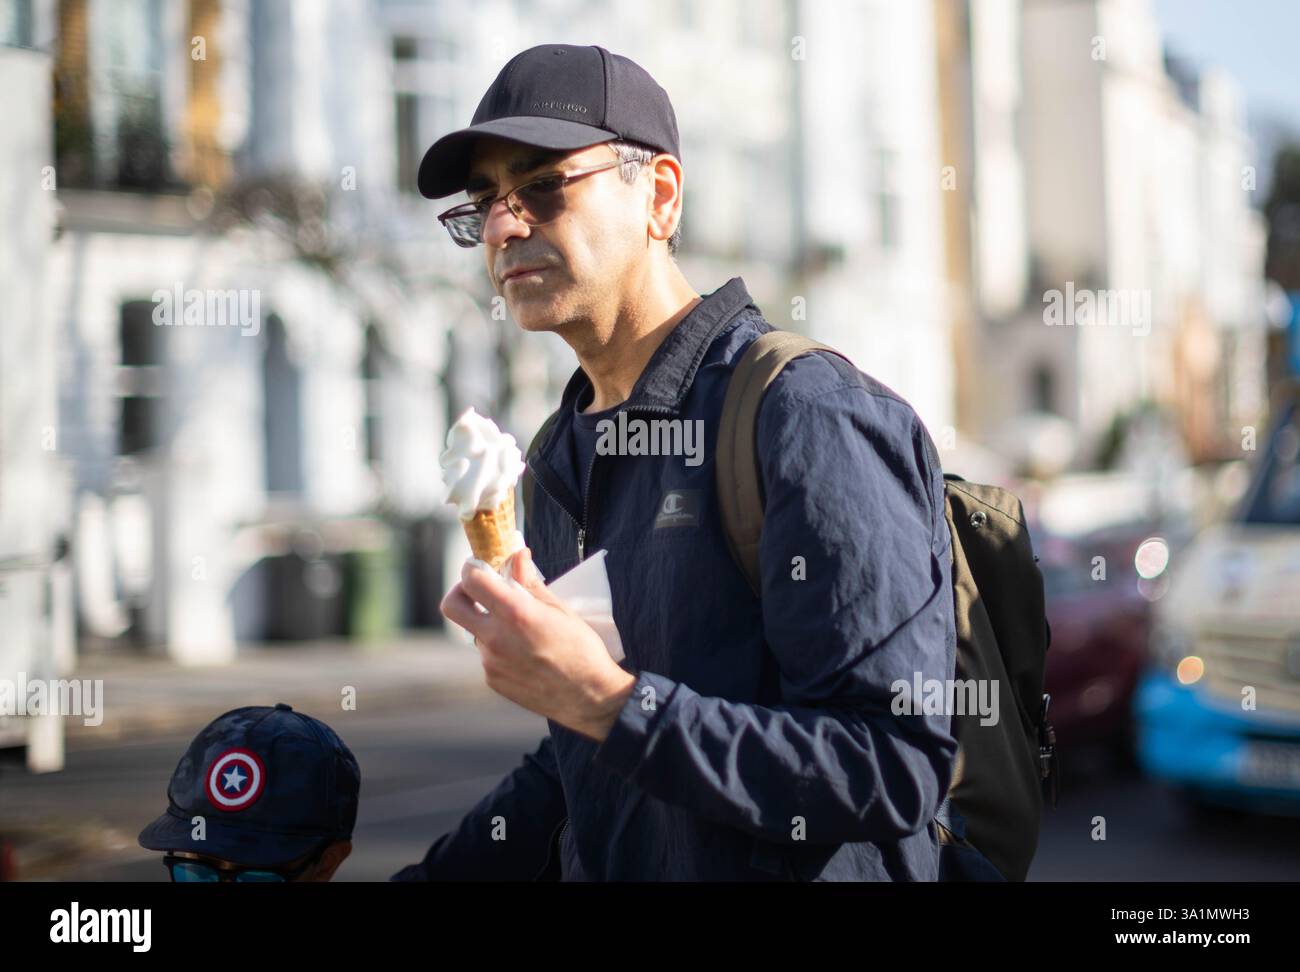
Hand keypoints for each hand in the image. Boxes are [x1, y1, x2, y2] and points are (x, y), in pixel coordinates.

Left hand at [440, 548, 635, 741]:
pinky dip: (500, 648)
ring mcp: (491, 662)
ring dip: (490, 624)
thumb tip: (517, 556)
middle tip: (478, 591)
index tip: (479, 566)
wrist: (589, 697)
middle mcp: (496, 638)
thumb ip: (530, 582)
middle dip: (460, 592)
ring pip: (476, 632)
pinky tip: (526, 654)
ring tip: (523, 632)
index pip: (472, 580)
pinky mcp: (493, 680)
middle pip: (451, 606)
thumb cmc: (581, 650)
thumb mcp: (559, 609)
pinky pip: (487, 655)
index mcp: (515, 614)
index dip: (471, 568)